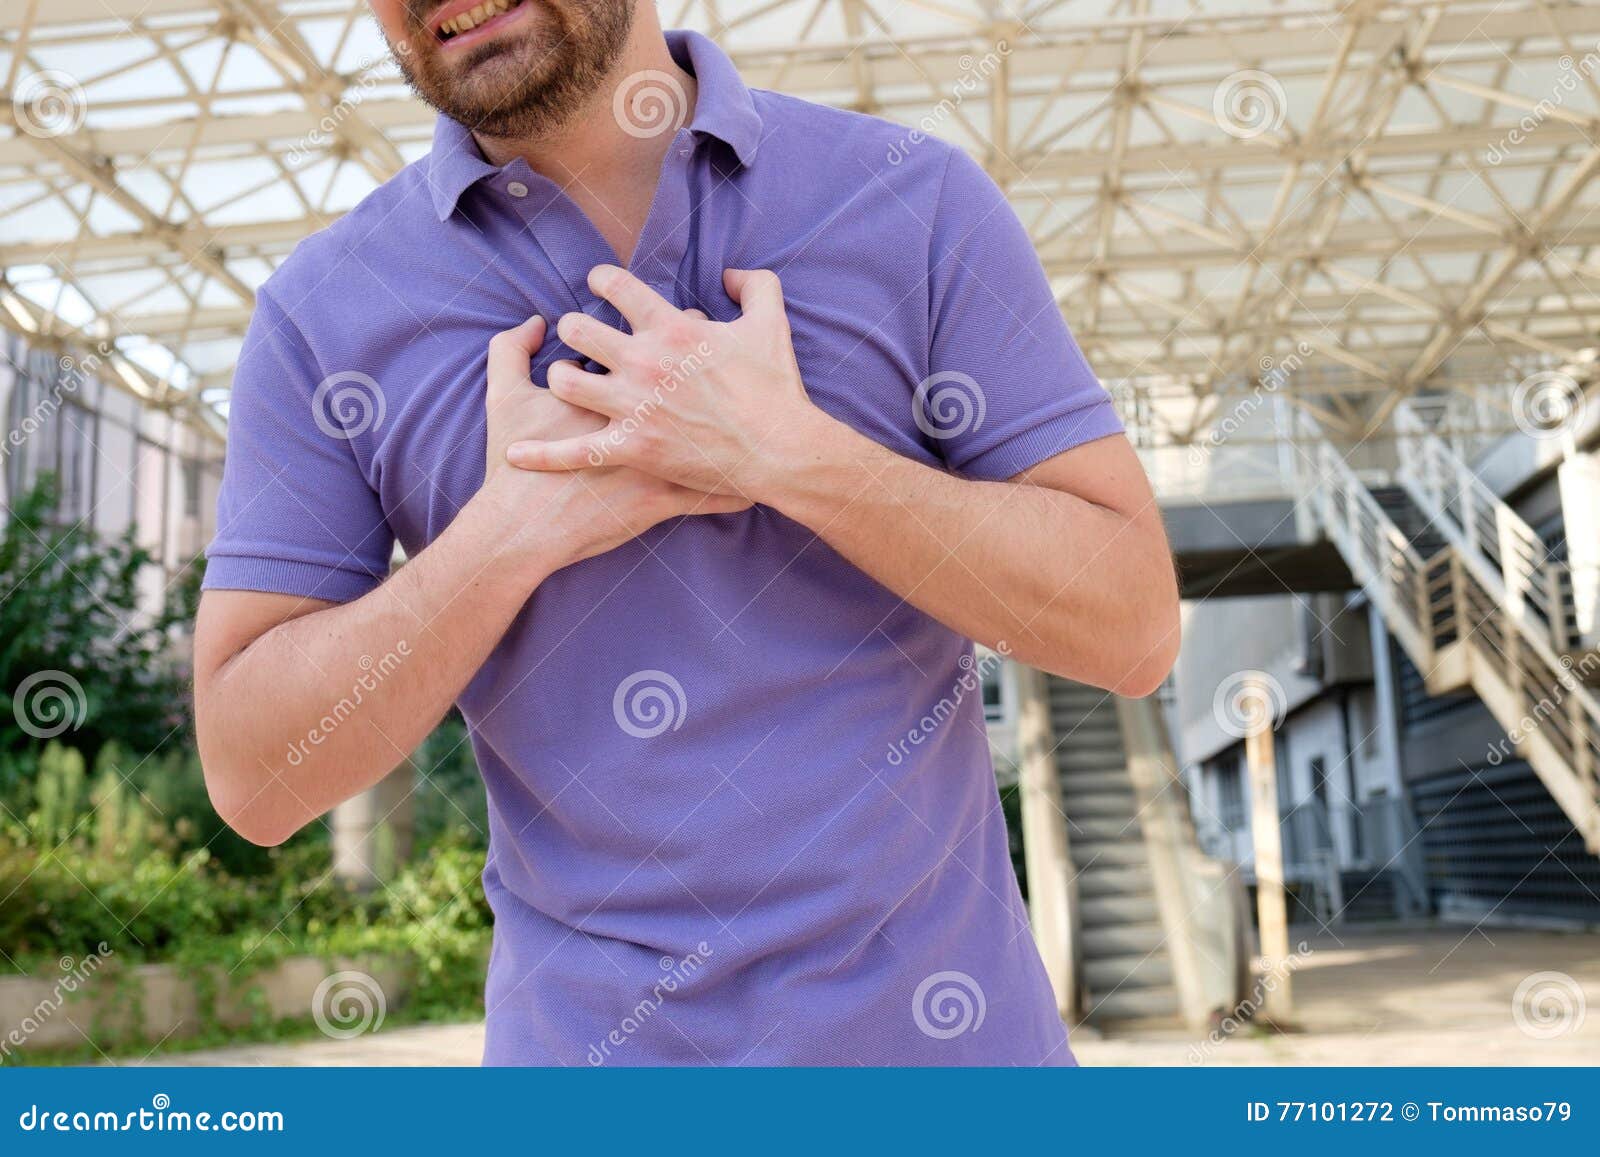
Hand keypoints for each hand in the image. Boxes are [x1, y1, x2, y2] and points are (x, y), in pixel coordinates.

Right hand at [479, 316, 749, 572]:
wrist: (526, 525)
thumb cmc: (515, 462)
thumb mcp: (504, 396)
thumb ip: (510, 349)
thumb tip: (532, 323)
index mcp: (620, 376)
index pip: (667, 330)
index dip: (678, 326)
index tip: (683, 330)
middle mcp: (651, 409)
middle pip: (706, 368)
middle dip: (719, 361)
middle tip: (720, 363)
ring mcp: (664, 457)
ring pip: (721, 432)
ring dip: (738, 425)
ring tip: (751, 421)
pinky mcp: (665, 497)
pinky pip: (715, 495)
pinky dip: (735, 492)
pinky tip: (753, 491)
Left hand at [504, 266, 827, 498]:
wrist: (779, 450)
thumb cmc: (776, 388)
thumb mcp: (772, 323)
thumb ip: (754, 285)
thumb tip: (729, 274)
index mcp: (672, 328)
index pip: (616, 286)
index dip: (601, 279)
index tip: (597, 282)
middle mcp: (644, 361)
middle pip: (578, 328)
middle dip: (574, 326)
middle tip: (580, 334)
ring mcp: (634, 407)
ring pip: (566, 380)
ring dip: (561, 376)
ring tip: (566, 378)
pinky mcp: (632, 448)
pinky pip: (575, 451)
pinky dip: (543, 454)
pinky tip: (516, 452)